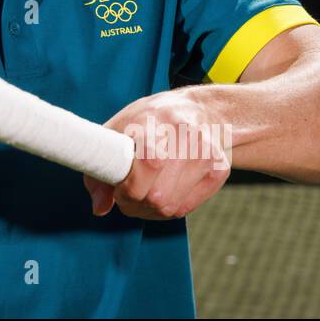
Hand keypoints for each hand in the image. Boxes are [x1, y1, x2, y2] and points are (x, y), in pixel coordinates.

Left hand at [83, 89, 230, 219]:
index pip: (149, 164)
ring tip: (143, 194)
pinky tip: (162, 194)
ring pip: (171, 207)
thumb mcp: (118, 130)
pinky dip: (169, 209)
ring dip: (150, 211)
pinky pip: (187, 208)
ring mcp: (207, 154)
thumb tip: (100, 208)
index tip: (118, 188)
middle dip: (135, 203)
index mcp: (157, 121)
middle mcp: (187, 136)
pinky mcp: (220, 170)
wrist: (196, 109)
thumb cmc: (150, 120)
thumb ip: (102, 168)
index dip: (128, 187)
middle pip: (158, 195)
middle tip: (127, 196)